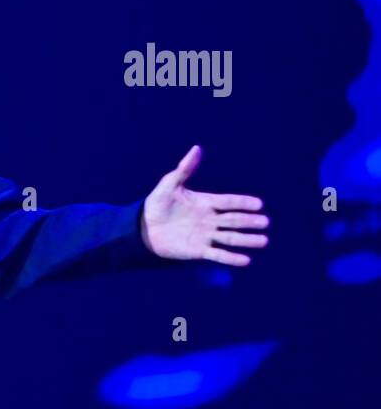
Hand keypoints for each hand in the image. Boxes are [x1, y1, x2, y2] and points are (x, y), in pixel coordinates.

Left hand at [141, 145, 268, 265]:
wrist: (143, 228)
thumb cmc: (157, 204)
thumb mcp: (169, 184)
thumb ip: (184, 169)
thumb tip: (197, 148)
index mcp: (205, 202)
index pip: (229, 202)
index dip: (243, 203)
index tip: (259, 204)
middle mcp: (209, 219)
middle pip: (233, 220)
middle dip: (249, 221)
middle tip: (265, 222)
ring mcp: (205, 235)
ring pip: (230, 238)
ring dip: (246, 240)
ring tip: (263, 241)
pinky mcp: (198, 251)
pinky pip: (218, 254)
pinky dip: (231, 258)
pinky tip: (245, 260)